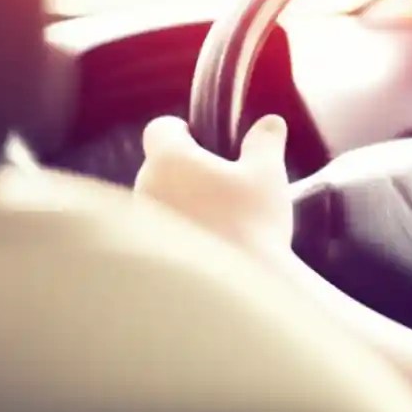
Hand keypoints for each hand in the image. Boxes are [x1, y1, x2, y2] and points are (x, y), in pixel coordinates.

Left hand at [134, 114, 291, 252]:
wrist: (239, 289)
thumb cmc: (252, 223)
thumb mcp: (268, 174)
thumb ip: (265, 141)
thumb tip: (270, 122)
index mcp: (169, 160)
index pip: (159, 128)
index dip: (182, 130)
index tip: (207, 143)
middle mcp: (145, 187)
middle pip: (158, 165)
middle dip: (185, 169)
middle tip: (223, 183)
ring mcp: (141, 223)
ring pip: (157, 198)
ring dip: (180, 201)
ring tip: (217, 218)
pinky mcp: (145, 254)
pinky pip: (157, 231)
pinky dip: (176, 232)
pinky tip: (206, 245)